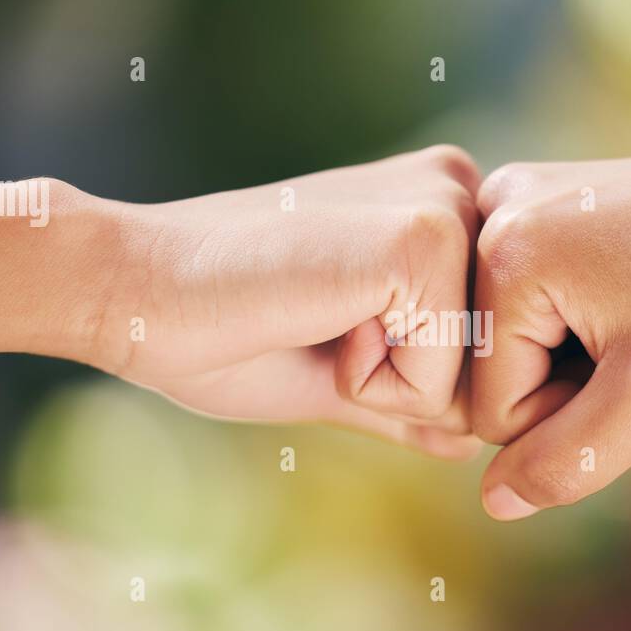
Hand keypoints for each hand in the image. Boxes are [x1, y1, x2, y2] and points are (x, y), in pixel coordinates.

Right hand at [93, 145, 483, 457]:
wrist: (135, 290)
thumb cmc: (223, 333)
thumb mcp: (339, 376)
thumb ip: (412, 402)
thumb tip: (474, 439)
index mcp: (442, 207)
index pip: (490, 353)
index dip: (405, 385)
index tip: (324, 324)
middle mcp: (461, 191)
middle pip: (495, 371)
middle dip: (407, 388)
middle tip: (319, 322)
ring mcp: (447, 209)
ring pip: (474, 384)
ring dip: (387, 386)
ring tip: (317, 317)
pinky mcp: (423, 241)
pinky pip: (439, 386)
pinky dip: (370, 385)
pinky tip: (315, 319)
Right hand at [470, 134, 630, 518]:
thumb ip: (566, 464)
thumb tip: (494, 502)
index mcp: (506, 251)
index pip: (490, 408)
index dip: (571, 421)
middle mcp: (499, 207)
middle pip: (496, 368)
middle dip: (570, 384)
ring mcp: (532, 194)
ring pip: (520, 338)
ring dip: (582, 354)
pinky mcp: (562, 196)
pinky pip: (541, 297)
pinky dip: (588, 317)